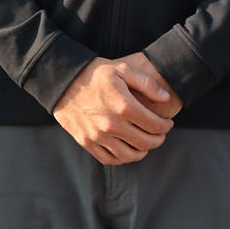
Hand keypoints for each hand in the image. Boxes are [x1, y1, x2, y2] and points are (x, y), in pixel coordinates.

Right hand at [51, 53, 182, 166]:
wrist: (63, 81)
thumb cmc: (95, 73)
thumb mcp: (123, 69)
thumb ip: (147, 83)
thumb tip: (165, 98)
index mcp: (124, 106)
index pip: (155, 125)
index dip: (165, 126)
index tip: (167, 123)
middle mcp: (112, 125)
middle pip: (146, 142)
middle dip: (158, 139)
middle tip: (159, 134)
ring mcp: (98, 136)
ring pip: (129, 155)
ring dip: (142, 151)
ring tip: (145, 143)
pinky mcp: (86, 142)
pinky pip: (109, 159)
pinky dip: (122, 158)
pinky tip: (127, 149)